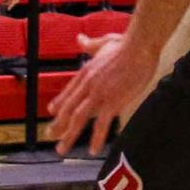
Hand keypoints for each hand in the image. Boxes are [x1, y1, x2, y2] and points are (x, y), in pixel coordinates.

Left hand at [50, 33, 160, 156]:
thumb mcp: (104, 42)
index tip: (52, 111)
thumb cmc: (126, 43)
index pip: (69, 91)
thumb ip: (90, 44)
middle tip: (50, 136)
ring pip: (79, 118)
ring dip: (69, 136)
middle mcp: (88, 84)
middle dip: (58, 124)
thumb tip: (80, 39)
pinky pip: (102, 124)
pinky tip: (93, 150)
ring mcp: (99, 94)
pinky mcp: (113, 101)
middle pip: (69, 108)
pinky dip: (96, 138)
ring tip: (61, 149)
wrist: (139, 47)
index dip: (60, 102)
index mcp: (86, 71)